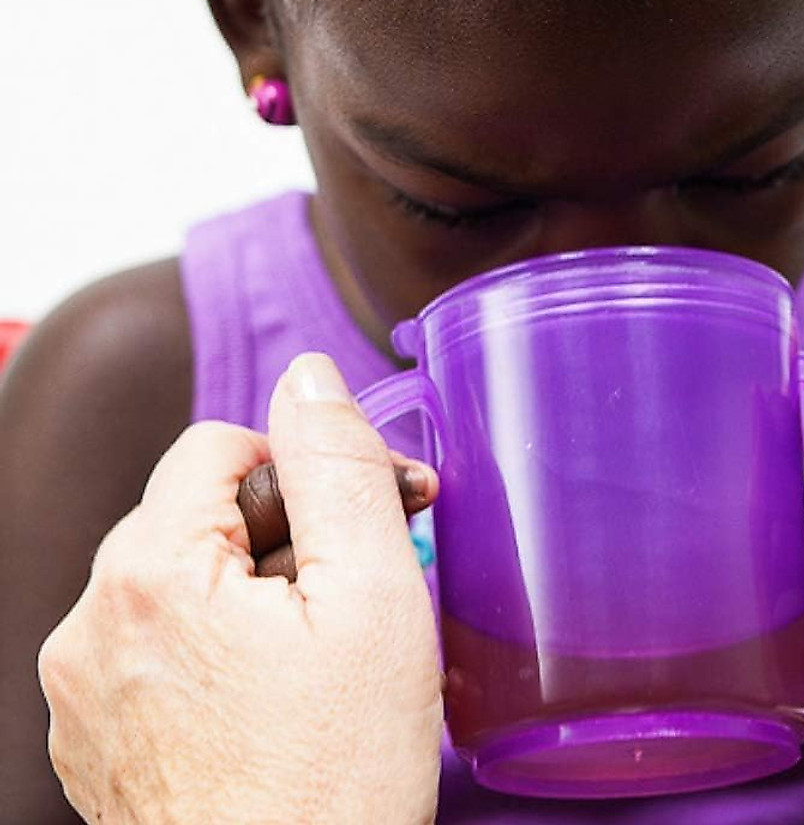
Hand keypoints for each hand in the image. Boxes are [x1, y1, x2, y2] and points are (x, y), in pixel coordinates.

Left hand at [38, 353, 443, 824]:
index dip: (307, 468)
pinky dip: (220, 648)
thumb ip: (338, 466)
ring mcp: (84, 692)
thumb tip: (309, 375)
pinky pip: (161, 647)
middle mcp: (90, 625)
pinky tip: (278, 699)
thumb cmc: (334, 779)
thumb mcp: (369, 597)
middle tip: (364, 587)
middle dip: (287, 532)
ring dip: (257, 590)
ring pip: (183, 579)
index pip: (220, 444)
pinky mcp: (97, 742)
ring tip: (324, 653)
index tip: (367, 516)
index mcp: (149, 573)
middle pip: (198, 512)